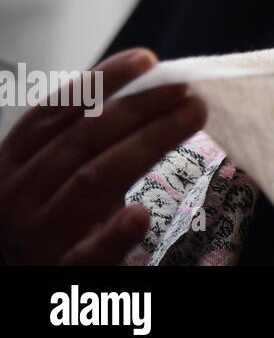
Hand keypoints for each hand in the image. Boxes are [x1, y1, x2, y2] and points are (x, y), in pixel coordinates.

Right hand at [0, 49, 206, 264]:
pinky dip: (113, 234)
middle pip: (83, 139)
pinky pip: (87, 254)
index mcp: (13, 160)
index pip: (56, 110)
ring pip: (93, 181)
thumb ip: (90, 130)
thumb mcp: (60, 166)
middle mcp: (16, 195)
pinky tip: (141, 214)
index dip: (102, 81)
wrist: (38, 276)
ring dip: (148, 143)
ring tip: (191, 116)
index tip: (148, 60)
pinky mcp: (60, 273)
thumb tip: (151, 79)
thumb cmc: (57, 211)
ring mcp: (35, 235)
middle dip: (139, 106)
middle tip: (185, 88)